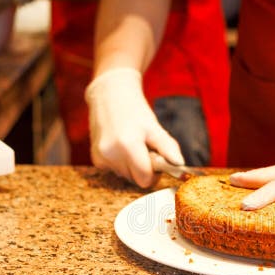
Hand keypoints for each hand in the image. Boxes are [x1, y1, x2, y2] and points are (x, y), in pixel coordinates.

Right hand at [85, 68, 184, 187]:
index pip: (145, 179)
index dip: (154, 174)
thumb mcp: (154, 127)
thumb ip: (168, 147)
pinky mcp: (96, 159)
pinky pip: (115, 171)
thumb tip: (179, 164)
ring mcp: (101, 157)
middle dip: (143, 169)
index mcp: (128, 145)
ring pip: (125, 176)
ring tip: (132, 144)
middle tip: (144, 149)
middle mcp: (111, 153)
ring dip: (132, 166)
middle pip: (135, 180)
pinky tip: (121, 146)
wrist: (109, 95)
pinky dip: (121, 163)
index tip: (156, 161)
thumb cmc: (135, 110)